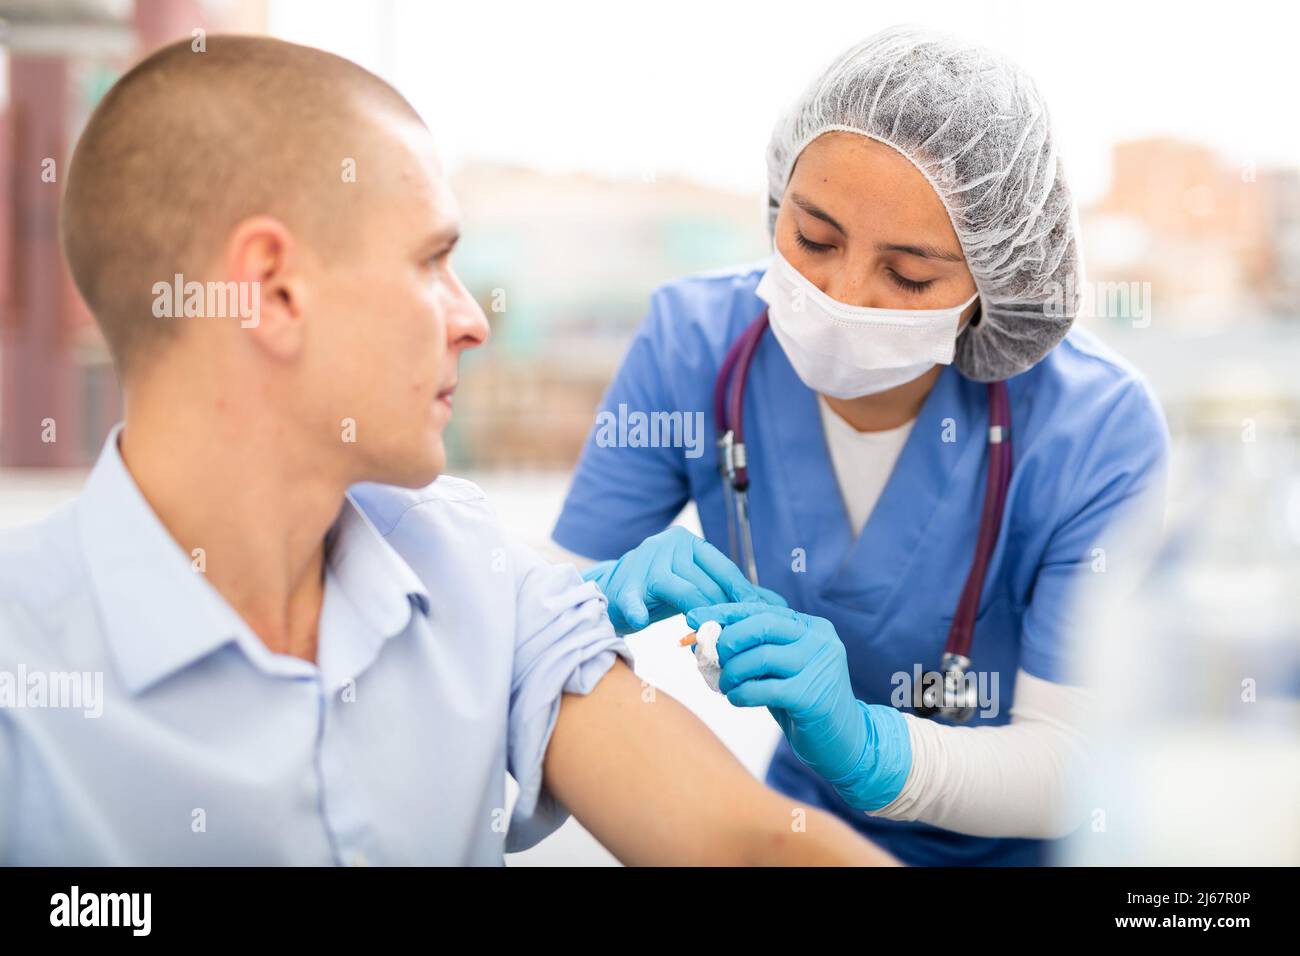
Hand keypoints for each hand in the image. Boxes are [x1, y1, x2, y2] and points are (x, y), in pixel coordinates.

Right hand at [581, 527, 786, 635]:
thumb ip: (733, 591)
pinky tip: (640, 621)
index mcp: (687, 541)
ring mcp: (643, 564)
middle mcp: (665, 545)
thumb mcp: (696, 584)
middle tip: (741, 637)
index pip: (724, 569)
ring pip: (683, 593)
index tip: (762, 617)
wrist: (610, 593)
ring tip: (712, 641)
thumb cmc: (660, 591)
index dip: (744, 595)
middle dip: (725, 613)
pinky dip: (637, 610)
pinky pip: (634, 600)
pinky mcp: (624, 585)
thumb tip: (779, 604)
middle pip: (707, 584)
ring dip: (699, 618)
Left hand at [685, 602, 910, 811]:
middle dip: (727, 640)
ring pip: (760, 656)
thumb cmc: (802, 703)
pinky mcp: (813, 696)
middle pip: (762, 624)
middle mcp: (820, 640)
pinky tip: (737, 699)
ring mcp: (820, 666)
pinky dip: (741, 693)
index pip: (762, 609)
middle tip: (710, 658)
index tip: (693, 619)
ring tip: (724, 685)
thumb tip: (700, 639)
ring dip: (731, 672)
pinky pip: (764, 689)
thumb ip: (749, 651)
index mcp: (811, 627)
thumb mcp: (777, 670)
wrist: (845, 743)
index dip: (724, 613)